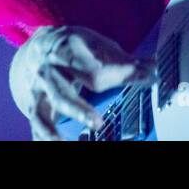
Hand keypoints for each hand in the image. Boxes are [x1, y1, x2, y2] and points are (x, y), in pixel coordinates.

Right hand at [9, 25, 153, 140]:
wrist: (38, 47)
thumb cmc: (76, 48)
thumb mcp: (98, 45)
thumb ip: (123, 60)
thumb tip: (153, 69)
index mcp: (72, 46)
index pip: (97, 63)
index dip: (124, 71)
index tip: (147, 76)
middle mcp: (54, 65)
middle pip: (73, 84)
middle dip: (84, 105)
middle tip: (99, 122)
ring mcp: (42, 83)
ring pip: (56, 101)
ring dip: (68, 119)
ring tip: (80, 134)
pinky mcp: (34, 100)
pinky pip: (38, 119)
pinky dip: (45, 133)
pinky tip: (55, 143)